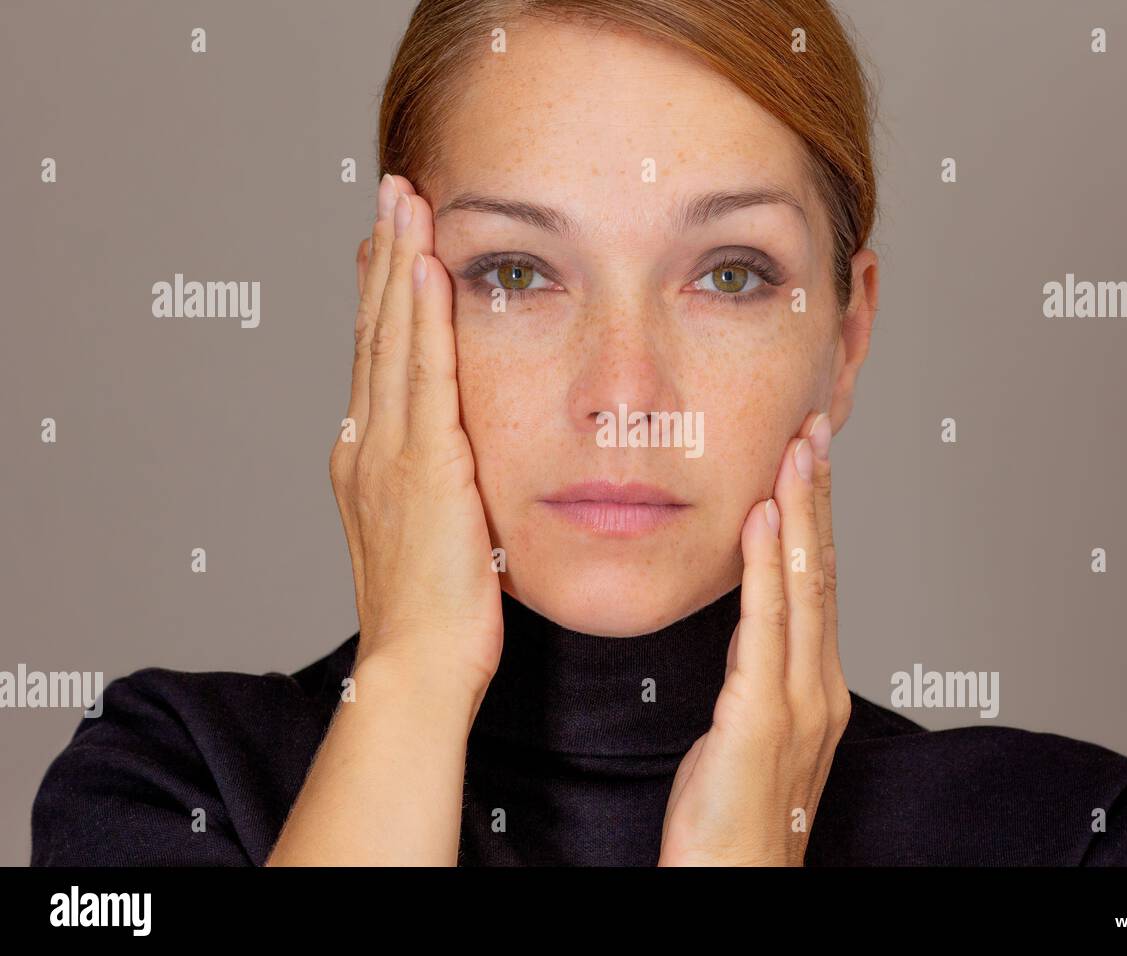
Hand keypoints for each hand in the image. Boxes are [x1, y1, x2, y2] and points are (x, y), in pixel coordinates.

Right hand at [329, 173, 502, 698]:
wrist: (417, 663)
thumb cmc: (432, 614)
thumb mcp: (424, 533)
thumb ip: (431, 483)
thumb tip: (451, 454)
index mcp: (366, 458)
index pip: (374, 357)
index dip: (378, 295)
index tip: (386, 244)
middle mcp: (367, 443)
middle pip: (375, 331)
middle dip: (383, 256)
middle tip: (390, 194)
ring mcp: (389, 451)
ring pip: (393, 338)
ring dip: (399, 263)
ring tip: (404, 200)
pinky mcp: (426, 464)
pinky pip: (426, 374)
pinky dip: (424, 316)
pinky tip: (427, 266)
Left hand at [658, 411, 849, 865]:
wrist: (735, 886)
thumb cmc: (732, 821)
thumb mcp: (743, 732)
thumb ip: (754, 674)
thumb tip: (750, 626)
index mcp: (813, 686)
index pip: (816, 584)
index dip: (814, 518)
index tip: (806, 460)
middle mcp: (817, 686)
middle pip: (820, 572)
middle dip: (816, 495)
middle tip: (812, 428)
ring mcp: (797, 703)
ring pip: (803, 588)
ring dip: (798, 512)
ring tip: (795, 450)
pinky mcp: (761, 722)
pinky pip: (765, 629)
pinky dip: (765, 568)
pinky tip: (761, 521)